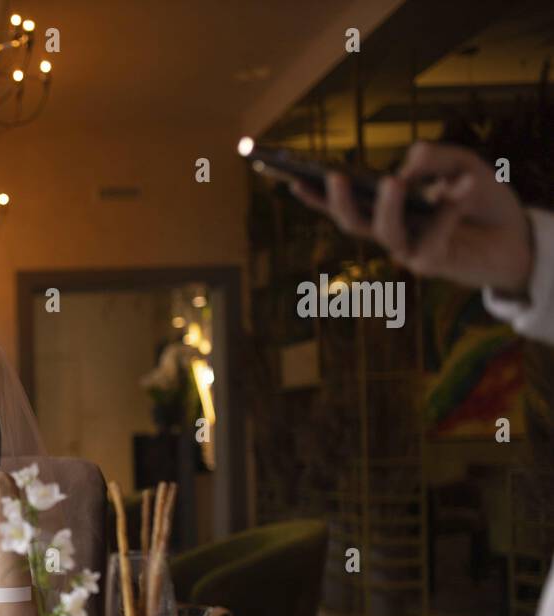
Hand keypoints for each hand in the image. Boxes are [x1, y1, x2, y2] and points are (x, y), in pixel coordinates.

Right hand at [289, 141, 533, 296]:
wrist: (519, 233)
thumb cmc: (482, 198)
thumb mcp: (462, 163)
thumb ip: (434, 157)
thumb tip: (403, 167)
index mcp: (387, 206)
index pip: (345, 201)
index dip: (316, 194)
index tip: (292, 179)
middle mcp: (391, 229)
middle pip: (352, 221)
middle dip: (339, 202)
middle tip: (334, 177)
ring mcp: (408, 248)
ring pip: (384, 232)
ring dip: (387, 207)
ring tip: (394, 182)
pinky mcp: (431, 262)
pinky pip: (431, 235)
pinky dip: (448, 208)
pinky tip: (466, 185)